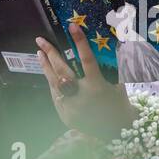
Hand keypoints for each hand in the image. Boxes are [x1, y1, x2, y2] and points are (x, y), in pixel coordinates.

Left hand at [37, 23, 136, 140]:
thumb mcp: (119, 84)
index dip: (79, 42)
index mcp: (97, 86)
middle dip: (51, 54)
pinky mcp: (65, 116)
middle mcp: (82, 96)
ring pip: (54, 83)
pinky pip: (56, 96)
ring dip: (46, 67)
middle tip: (41, 40)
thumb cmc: (120, 104)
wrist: (117, 132)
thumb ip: (112, 67)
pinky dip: (52, 84)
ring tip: (39, 53)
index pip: (86, 59)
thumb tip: (111, 45)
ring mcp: (71, 107)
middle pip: (62, 71)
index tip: (72, 26)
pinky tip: (48, 73)